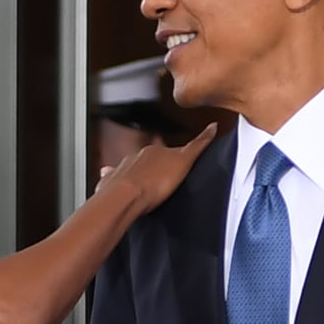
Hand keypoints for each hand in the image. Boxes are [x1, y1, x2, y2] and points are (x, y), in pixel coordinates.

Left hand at [101, 123, 216, 211]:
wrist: (124, 198)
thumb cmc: (153, 183)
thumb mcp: (183, 162)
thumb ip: (198, 144)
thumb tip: (212, 125)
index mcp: (155, 151)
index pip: (168, 151)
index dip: (174, 158)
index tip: (177, 166)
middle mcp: (136, 156)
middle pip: (148, 160)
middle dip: (154, 167)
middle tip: (162, 180)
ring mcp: (121, 169)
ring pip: (131, 168)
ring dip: (136, 174)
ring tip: (144, 187)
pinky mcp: (110, 183)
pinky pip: (114, 180)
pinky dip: (117, 183)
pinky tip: (121, 191)